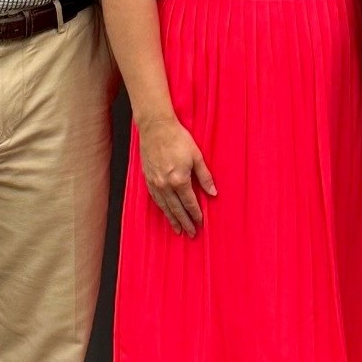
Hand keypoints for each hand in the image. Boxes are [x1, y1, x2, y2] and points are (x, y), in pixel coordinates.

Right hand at [137, 114, 215, 234]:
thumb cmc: (178, 139)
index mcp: (179, 180)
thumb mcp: (197, 156)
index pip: (189, 203)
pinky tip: (165, 213)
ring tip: (177, 230)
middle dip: (184, 222)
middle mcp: (165, 185)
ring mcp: (155, 183)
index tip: (200, 223)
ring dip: (172, 219)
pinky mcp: (147, 179)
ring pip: (164, 207)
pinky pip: (155, 199)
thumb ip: (205, 177)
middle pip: (176, 209)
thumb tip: (213, 193)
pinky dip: (161, 208)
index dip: (196, 214)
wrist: (156, 128)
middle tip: (190, 234)